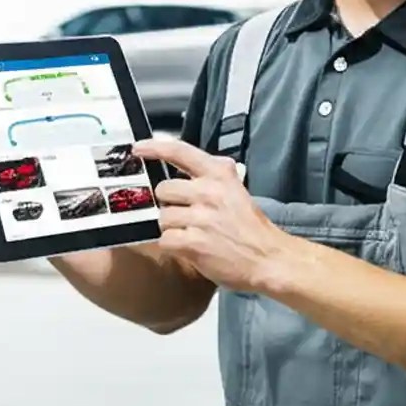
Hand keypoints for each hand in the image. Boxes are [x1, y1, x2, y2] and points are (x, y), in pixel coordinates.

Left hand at [132, 139, 294, 293]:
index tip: (138, 148)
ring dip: (173, 228)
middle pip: (164, 190)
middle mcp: (208, 192)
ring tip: (193, 234)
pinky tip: (190, 248)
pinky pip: (165, 240)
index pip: (180, 152)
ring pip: (163, 217)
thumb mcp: (238, 190)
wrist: (268, 258)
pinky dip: (174, 246)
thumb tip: (194, 161)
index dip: (154, 147)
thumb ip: (217, 174)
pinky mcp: (194, 243)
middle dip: (170, 204)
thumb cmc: (251, 228)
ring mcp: (201, 218)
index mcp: (219, 176)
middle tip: (187, 216)